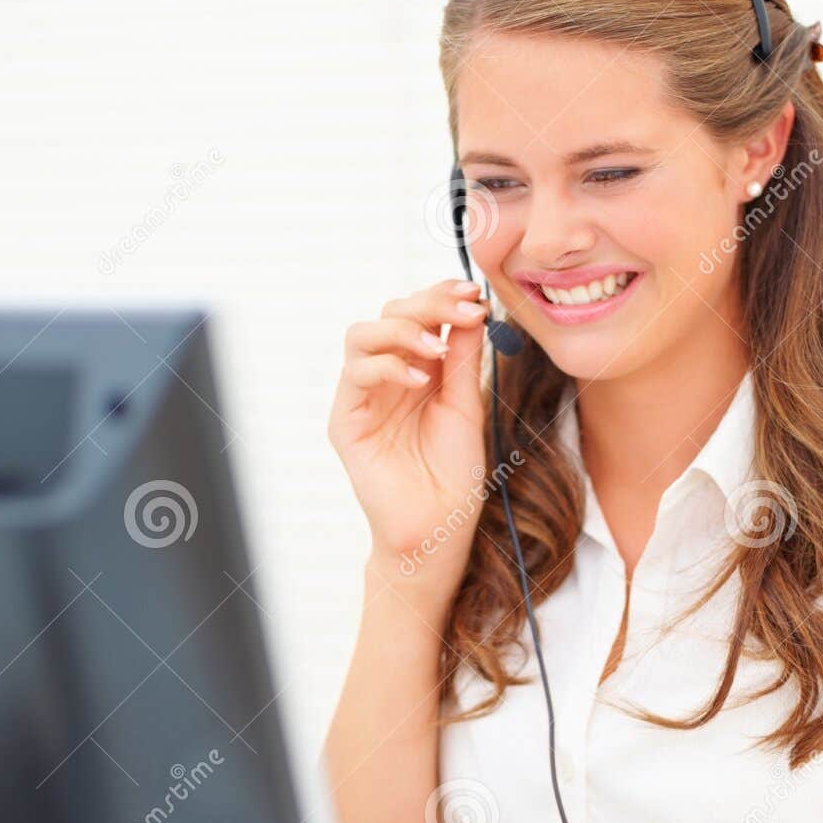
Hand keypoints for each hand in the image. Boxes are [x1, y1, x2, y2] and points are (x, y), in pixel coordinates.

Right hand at [327, 279, 489, 600]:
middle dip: (428, 305)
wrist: (439, 527)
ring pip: (362, 334)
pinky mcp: (346, 420)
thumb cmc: (453, 474)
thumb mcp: (467, 406)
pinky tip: (421, 381)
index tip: (475, 295)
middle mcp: (386, 377)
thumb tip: (472, 307)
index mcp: (417, 369)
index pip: (419, 315)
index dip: (442, 297)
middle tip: (464, 311)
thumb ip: (463, 358)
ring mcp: (363, 396)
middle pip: (389, 314)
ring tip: (438, 350)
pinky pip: (356, 374)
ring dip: (403, 330)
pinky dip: (389, 367)